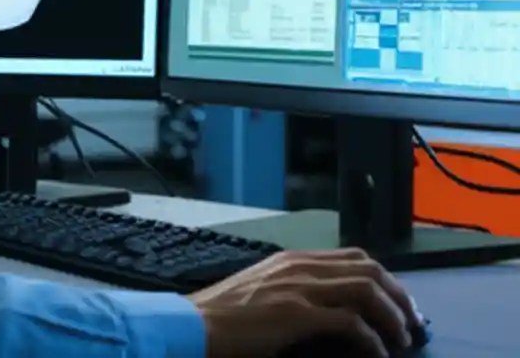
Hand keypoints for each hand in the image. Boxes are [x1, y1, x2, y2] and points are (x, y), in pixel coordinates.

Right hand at [189, 248, 420, 357]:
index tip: (398, 305)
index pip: (354, 257)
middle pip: (369, 269)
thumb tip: (326, 311)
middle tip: (412, 324)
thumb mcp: (260, 292)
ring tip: (403, 339)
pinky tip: (376, 354)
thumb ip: (292, 291)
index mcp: (292, 260)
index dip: (385, 280)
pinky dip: (372, 340)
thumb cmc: (221, 316)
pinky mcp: (296, 314)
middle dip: (399, 297)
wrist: (192, 326)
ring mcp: (299, 288)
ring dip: (393, 316)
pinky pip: (351, 322)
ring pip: (367, 289)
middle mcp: (300, 266)